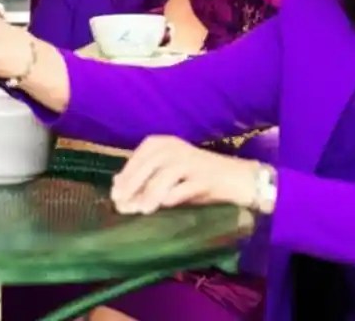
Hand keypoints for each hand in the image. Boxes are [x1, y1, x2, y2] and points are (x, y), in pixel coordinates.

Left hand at [110, 135, 258, 214]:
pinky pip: (183, 188)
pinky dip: (170, 198)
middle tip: (121, 205)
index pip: (139, 156)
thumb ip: (144, 176)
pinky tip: (161, 207)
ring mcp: (192, 161)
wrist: (239, 179)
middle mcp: (176, 148)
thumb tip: (115, 185)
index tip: (114, 193)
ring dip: (149, 193)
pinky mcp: (206, 178)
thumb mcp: (168, 174)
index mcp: (163, 143)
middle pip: (148, 164)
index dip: (126, 174)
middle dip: (132, 186)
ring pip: (164, 175)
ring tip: (140, 210)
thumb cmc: (198, 177)